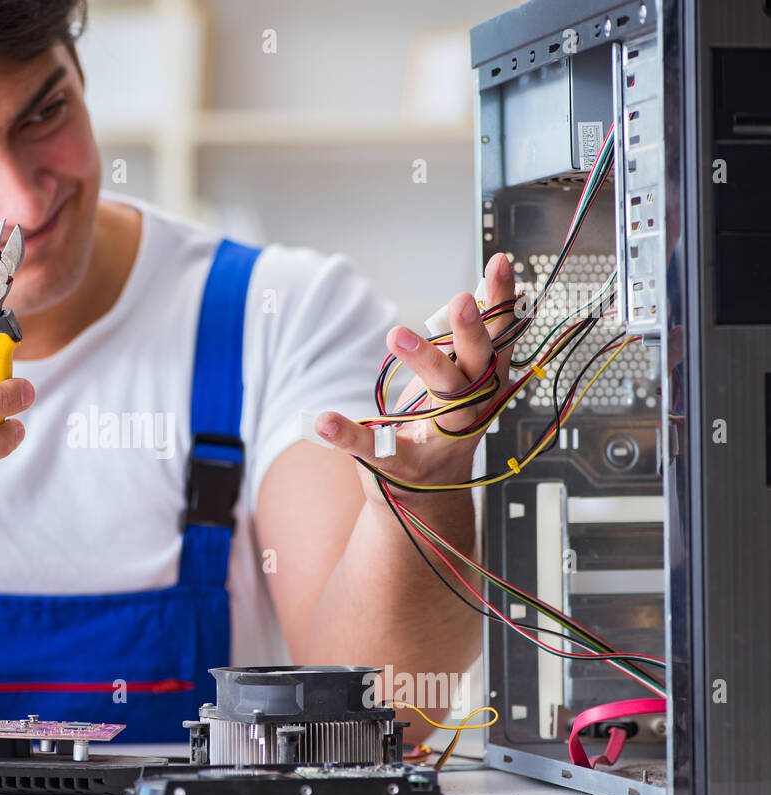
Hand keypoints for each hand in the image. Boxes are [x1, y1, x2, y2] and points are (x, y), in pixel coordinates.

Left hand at [315, 252, 516, 508]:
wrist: (428, 496)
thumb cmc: (444, 425)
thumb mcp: (464, 381)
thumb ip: (473, 340)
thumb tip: (485, 289)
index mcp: (487, 385)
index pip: (501, 339)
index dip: (503, 303)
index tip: (500, 264)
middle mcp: (471, 411)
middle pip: (476, 369)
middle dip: (471, 334)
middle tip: (461, 300)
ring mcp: (439, 441)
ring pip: (443, 400)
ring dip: (423, 363)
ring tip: (395, 333)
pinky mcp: (401, 466)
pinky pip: (375, 449)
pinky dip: (348, 436)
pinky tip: (324, 421)